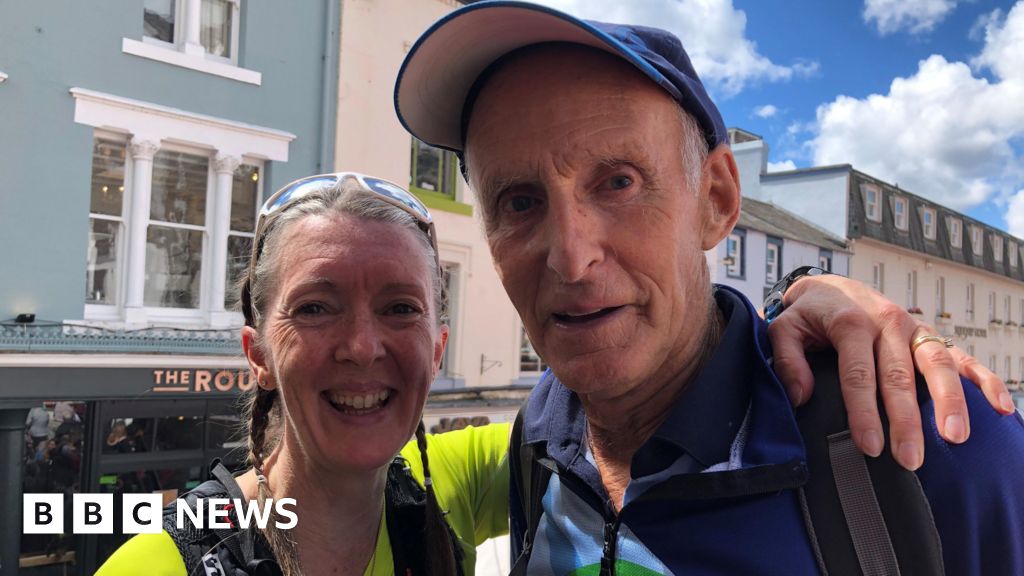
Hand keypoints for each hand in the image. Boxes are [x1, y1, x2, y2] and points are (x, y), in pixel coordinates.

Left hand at [768, 274, 1014, 470]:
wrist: (831, 287)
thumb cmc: (807, 315)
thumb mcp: (784, 328)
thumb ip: (787, 360)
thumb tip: (801, 395)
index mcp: (850, 323)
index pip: (858, 374)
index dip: (864, 412)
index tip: (869, 447)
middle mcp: (887, 323)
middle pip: (900, 377)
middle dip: (906, 421)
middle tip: (909, 459)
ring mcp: (913, 328)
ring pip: (937, 364)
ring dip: (950, 402)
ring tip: (955, 438)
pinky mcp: (929, 334)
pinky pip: (960, 356)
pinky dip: (982, 380)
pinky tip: (1000, 408)